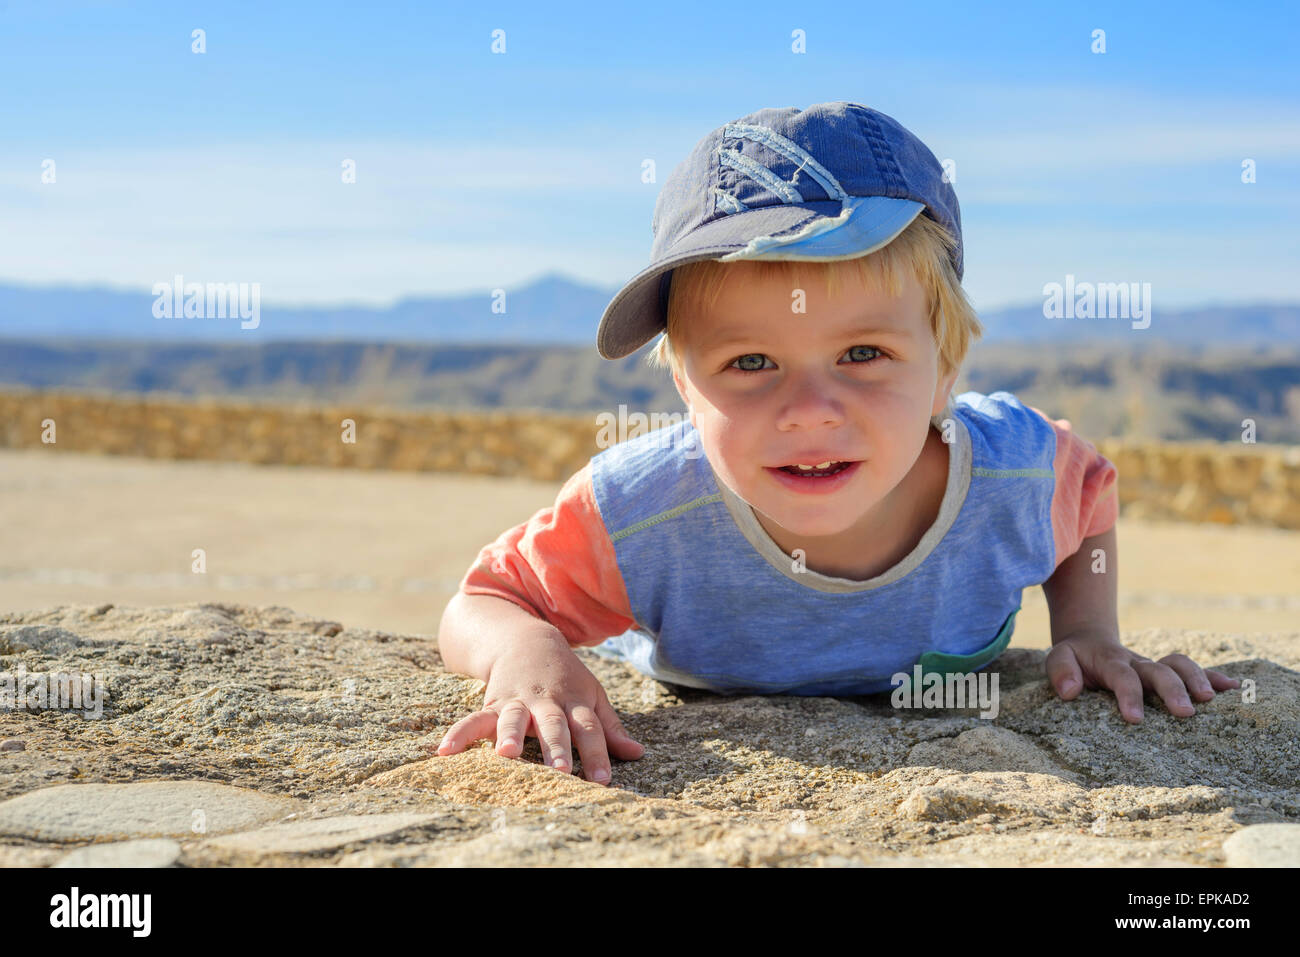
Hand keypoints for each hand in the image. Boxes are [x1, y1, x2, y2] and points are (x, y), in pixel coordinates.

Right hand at [435, 637, 644, 783]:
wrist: (528, 642)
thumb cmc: (566, 678)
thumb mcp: (592, 696)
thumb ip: (610, 728)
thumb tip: (638, 754)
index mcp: (575, 702)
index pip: (590, 729)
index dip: (598, 754)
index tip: (604, 780)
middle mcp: (546, 703)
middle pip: (554, 725)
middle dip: (556, 747)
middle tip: (560, 770)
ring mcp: (518, 702)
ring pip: (514, 719)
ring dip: (511, 735)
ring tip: (506, 754)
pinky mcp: (492, 703)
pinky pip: (474, 719)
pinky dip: (459, 734)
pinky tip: (444, 752)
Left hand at [1046, 630, 1239, 722]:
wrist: (1089, 640)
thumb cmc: (1074, 658)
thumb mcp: (1058, 658)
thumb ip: (1060, 671)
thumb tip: (1070, 692)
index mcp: (1110, 661)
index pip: (1122, 676)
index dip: (1129, 695)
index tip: (1135, 719)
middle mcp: (1137, 662)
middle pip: (1158, 670)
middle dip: (1173, 690)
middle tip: (1185, 713)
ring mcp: (1153, 666)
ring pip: (1179, 665)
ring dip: (1197, 679)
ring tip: (1210, 700)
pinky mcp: (1166, 672)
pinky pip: (1193, 671)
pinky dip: (1214, 677)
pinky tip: (1233, 689)